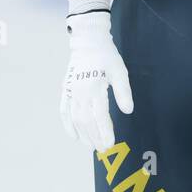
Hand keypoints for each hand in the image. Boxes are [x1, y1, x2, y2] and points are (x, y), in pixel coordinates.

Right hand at [60, 12, 132, 153]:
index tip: (111, 144)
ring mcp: (70, 93)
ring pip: (75, 119)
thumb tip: (128, 111)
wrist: (87, 42)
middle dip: (95, 137)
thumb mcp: (120, 71)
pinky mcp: (65, 91)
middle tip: (104, 150)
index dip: (105, 131)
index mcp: (94, 88)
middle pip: (86, 121)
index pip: (100, 116)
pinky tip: (74, 136)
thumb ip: (123, 92)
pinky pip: (64, 112)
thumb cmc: (106, 56)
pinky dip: (68, 126)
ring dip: (83, 135)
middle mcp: (80, 93)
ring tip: (92, 146)